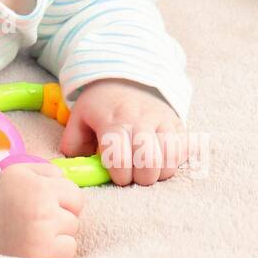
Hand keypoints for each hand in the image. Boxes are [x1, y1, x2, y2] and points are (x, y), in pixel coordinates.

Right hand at [0, 163, 86, 257]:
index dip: (65, 201)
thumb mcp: (15, 172)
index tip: (50, 205)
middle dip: (58, 222)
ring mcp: (41, 241)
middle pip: (73, 222)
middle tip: (35, 222)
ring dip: (56, 243)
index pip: (76, 197)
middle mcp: (45, 215)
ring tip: (33, 238)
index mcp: (41, 190)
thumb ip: (44, 171)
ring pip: (69, 244)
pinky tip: (31, 250)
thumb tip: (64, 179)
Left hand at [60, 78, 185, 186]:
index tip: (117, 176)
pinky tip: (161, 161)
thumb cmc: (101, 106)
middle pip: (148, 160)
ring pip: (170, 157)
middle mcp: (139, 120)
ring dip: (159, 173)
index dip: (119, 173)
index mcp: (111, 120)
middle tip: (133, 176)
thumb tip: (78, 169)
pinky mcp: (178, 124)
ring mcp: (161, 121)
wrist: (127, 79)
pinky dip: (175, 161)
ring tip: (147, 170)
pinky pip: (184, 150)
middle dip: (140, 177)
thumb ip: (73, 145)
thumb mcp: (79, 118)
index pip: (118, 154)